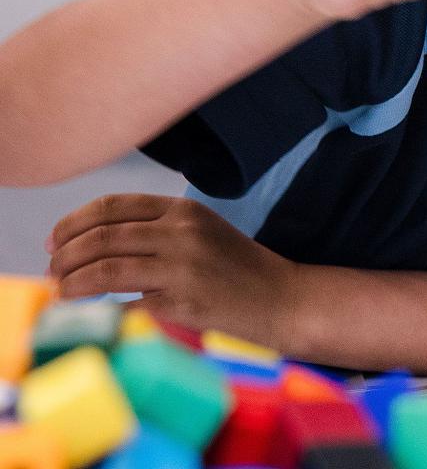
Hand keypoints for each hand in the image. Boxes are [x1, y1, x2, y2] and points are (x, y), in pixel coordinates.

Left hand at [46, 195, 300, 351]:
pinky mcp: (183, 302)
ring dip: (72, 283)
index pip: (113, 205)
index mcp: (184, 209)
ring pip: (105, 270)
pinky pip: (126, 306)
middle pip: (103, 236)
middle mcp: (182, 232)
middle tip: (53, 270)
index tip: (55, 240)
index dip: (74, 222)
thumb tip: (95, 243)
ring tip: (62, 292)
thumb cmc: (236, 267)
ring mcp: (183, 267)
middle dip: (65, 254)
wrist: (280, 296)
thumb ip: (156, 230)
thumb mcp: (201, 231)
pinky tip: (95, 315)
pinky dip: (103, 312)